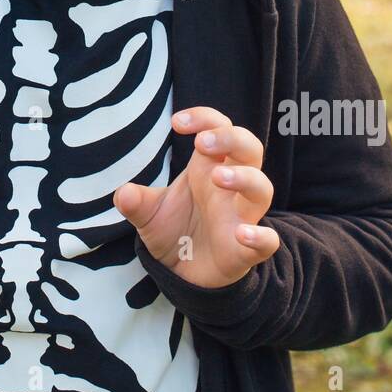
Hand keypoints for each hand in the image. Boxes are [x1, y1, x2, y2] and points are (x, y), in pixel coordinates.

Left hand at [113, 105, 280, 288]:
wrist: (183, 273)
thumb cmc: (174, 230)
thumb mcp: (149, 214)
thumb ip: (136, 202)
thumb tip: (124, 194)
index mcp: (208, 168)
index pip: (219, 128)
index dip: (205, 118)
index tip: (176, 122)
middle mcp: (230, 188)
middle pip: (249, 149)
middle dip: (230, 138)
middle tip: (201, 143)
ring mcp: (241, 217)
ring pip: (262, 188)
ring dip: (244, 177)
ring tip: (218, 176)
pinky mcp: (246, 250)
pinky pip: (267, 241)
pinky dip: (261, 237)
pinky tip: (242, 234)